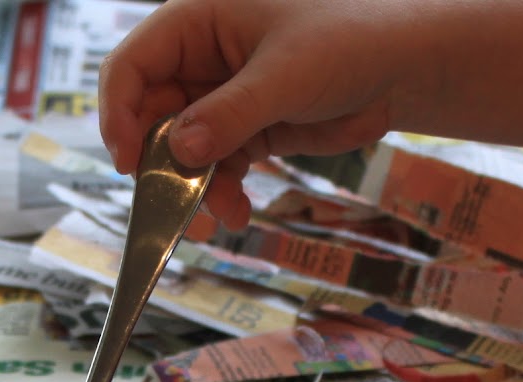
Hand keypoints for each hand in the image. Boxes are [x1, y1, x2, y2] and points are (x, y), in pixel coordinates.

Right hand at [98, 0, 405, 228]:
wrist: (402, 66)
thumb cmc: (350, 39)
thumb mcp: (286, 74)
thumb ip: (229, 114)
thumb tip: (178, 153)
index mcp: (197, 21)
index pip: (132, 66)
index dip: (119, 113)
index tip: (128, 161)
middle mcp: (200, 59)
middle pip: (150, 116)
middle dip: (159, 164)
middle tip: (169, 205)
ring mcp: (220, 98)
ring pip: (181, 151)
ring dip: (190, 189)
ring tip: (212, 219)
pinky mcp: (244, 131)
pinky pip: (214, 167)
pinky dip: (220, 193)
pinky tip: (236, 213)